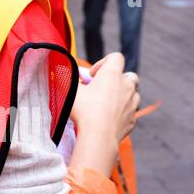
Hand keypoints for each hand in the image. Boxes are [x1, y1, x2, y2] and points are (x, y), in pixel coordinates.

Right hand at [70, 53, 139, 177]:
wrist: (98, 136)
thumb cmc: (84, 111)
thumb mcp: (70, 90)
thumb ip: (67, 78)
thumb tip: (60, 72)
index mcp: (112, 74)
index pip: (116, 57)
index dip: (104, 62)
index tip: (92, 75)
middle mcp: (126, 85)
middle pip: (128, 75)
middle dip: (117, 79)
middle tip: (102, 89)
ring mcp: (132, 103)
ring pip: (132, 94)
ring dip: (122, 96)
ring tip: (106, 104)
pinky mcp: (132, 119)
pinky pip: (130, 112)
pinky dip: (122, 113)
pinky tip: (108, 120)